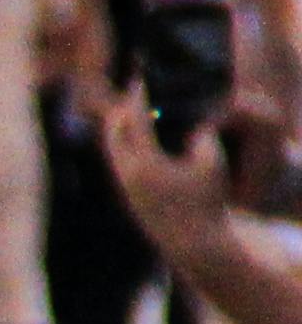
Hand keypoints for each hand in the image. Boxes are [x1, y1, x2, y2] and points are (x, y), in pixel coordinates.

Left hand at [104, 83, 240, 271]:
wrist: (194, 245)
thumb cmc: (207, 203)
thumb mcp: (212, 165)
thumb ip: (203, 138)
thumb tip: (197, 123)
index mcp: (144, 163)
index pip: (134, 120)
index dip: (137, 96)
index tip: (139, 78)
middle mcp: (127, 175)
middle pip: (112, 134)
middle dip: (119, 111)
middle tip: (130, 93)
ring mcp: (125, 189)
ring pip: (113, 152)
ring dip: (119, 131)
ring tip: (130, 114)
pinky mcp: (129, 200)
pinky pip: (120, 166)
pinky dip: (124, 149)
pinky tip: (137, 143)